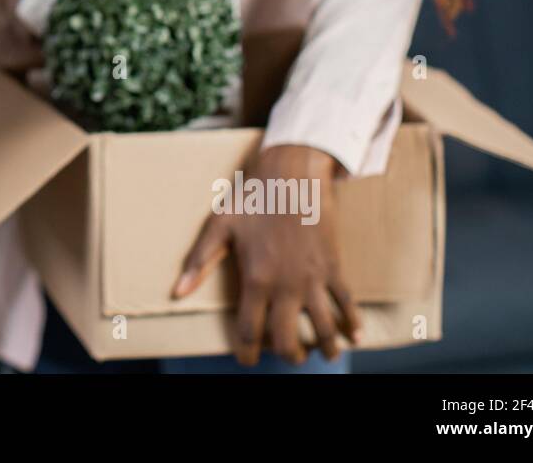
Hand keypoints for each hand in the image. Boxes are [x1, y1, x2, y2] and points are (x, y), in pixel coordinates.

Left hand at [172, 144, 361, 365]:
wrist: (293, 172)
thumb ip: (198, 262)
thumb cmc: (252, 197)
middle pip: (288, 338)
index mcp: (255, 278)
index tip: (247, 359)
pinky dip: (354, 323)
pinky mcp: (333, 266)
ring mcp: (313, 277)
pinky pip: (348, 303)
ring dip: (326, 347)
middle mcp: (286, 285)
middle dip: (289, 355)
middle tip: (288, 356)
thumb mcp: (219, 225)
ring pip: (325, 328)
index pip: (250, 330)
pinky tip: (355, 336)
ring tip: (325, 354)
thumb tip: (177, 292)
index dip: (248, 352)